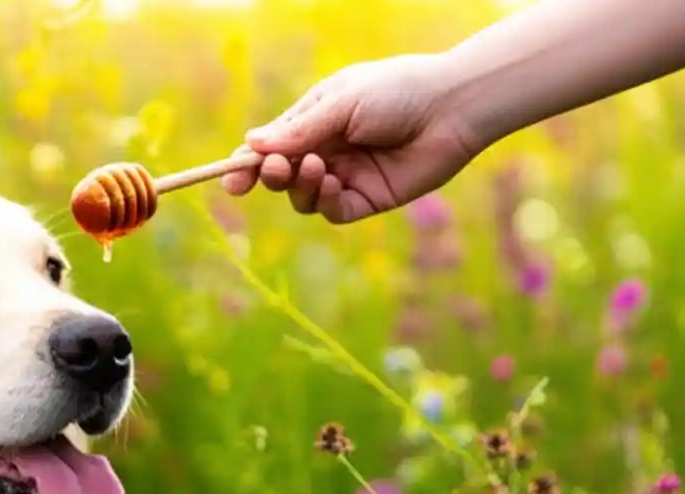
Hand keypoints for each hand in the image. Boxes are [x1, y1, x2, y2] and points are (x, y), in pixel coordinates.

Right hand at [221, 53, 481, 223]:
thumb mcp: (340, 104)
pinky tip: (335, 184)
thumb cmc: (397, 92)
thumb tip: (250, 145)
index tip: (232, 179)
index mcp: (314, 122)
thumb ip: (298, 131)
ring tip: (318, 168)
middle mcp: (326, 151)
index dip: (247, 165)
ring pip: (303, 197)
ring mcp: (346, 177)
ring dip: (301, 187)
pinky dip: (326, 202)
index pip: (270, 148)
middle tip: (274, 170)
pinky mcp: (367, 199)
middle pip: (280, 176)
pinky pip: (333, 211)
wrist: (452, 108)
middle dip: (270, 176)